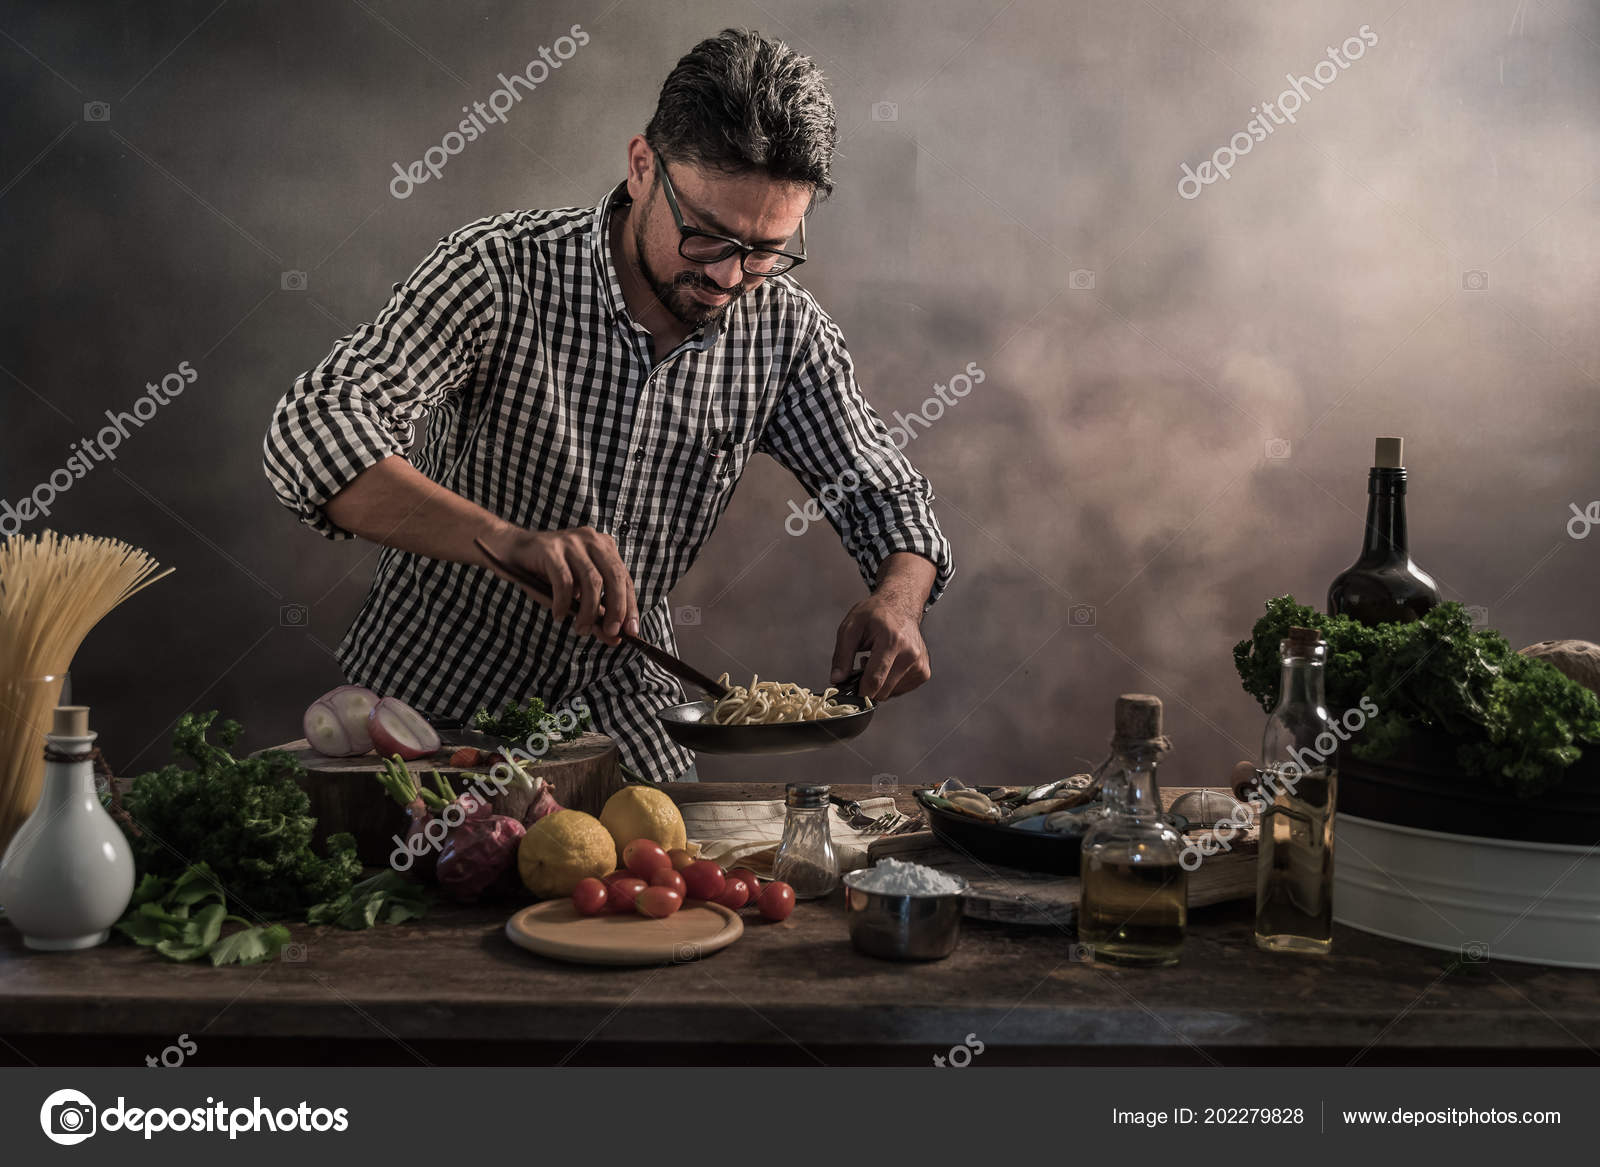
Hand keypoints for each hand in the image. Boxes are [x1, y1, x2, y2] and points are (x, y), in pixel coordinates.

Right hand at [481, 526, 638, 644]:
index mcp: (604, 548)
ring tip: (580, 629)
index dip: (630, 606)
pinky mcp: (551, 549)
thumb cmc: (547, 575)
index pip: (625, 579)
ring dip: (588, 611)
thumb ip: (596, 614)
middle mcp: (592, 540)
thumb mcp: (575, 597)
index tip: (631, 632)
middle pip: (614, 577)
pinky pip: (564, 581)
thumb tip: (614, 638)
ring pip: (592, 581)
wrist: (512, 552)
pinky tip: (558, 616)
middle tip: (610, 632)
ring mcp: (572, 542)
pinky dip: (563, 602)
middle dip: (616, 609)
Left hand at [830, 589, 930, 701]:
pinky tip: (889, 665)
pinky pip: (900, 690)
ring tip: (877, 661)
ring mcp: (920, 665)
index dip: (859, 692)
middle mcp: (911, 654)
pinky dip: (890, 683)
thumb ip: (842, 655)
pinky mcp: (924, 673)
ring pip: (891, 693)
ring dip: (880, 684)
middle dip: (867, 685)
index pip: (875, 679)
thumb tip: (836, 680)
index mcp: (892, 641)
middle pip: (883, 691)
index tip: (849, 694)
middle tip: (863, 664)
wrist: (901, 606)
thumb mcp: (850, 627)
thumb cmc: (874, 615)